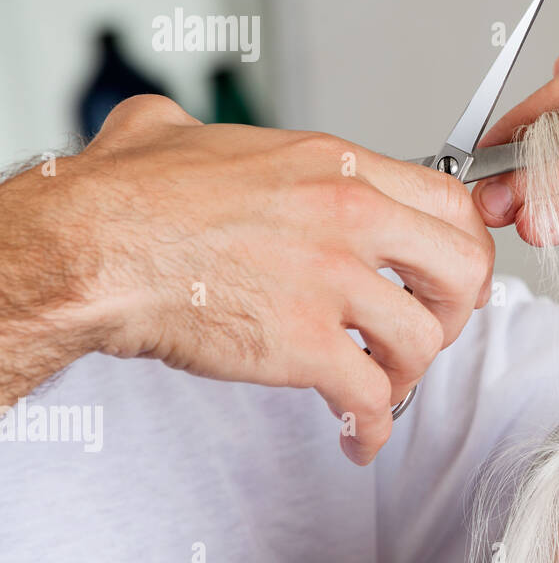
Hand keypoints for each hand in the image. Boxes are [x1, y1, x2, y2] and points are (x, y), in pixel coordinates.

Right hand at [0, 95, 492, 464]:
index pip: (449, 201)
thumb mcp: (174, 132)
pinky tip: (358, 435)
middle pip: (461, 268)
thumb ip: (199, 130)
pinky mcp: (303, 345)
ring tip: (386, 384)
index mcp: (337, 168)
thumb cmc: (127, 197)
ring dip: (410, 372)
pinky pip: (370, 396)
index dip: (463, 244)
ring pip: (423, 339)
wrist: (90, 249)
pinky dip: (371, 426)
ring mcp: (332, 282)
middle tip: (432, 327)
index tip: (454, 272)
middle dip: (455, 309)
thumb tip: (170, 127)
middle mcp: (350, 218)